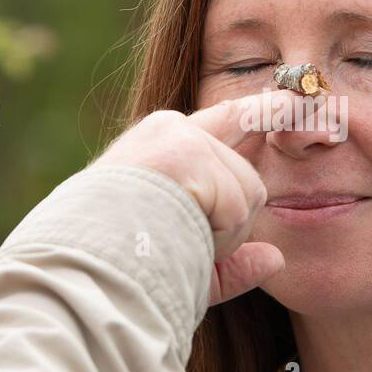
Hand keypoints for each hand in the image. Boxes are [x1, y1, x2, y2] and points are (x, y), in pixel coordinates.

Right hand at [91, 89, 299, 304]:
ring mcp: (181, 139)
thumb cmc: (118, 271)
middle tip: (179, 246)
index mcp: (164, 148)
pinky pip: (236, 206)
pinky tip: (177, 236)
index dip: (262, 112)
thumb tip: (276, 258)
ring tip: (173, 241)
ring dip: (223, 234)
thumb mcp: (184, 265)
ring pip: (248, 194)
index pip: (227, 121)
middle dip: (230, 227)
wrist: (80, 270)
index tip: (291, 99)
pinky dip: (217, 236)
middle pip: (247, 180)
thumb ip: (230, 262)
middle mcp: (172, 131)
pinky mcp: (188, 153)